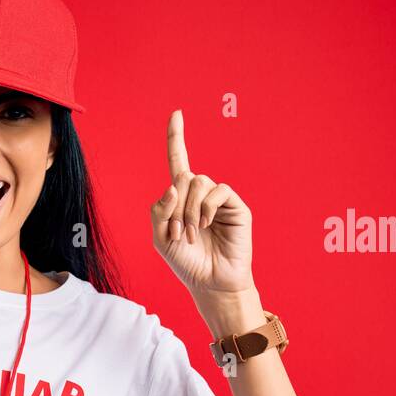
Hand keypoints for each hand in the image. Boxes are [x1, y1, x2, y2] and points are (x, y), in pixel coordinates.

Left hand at [149, 109, 253, 295]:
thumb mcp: (161, 238)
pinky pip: (218, 191)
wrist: (210, 282)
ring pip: (199, 183)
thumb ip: (159, 211)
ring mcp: (219, 200)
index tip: (177, 113)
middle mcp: (200, 195)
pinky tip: (207, 225)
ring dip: (189, 210)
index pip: (179, 162)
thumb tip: (174, 184)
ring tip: (193, 233)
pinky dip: (207, 208)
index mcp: (181, 199)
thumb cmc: (186, 262)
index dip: (176, 138)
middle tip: (178, 233)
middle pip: (183, 178)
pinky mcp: (236, 206)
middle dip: (175, 206)